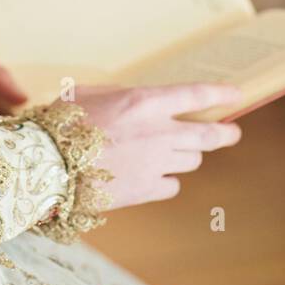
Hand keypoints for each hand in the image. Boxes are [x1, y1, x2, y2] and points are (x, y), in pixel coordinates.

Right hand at [49, 82, 243, 210]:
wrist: (48, 165)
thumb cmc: (62, 122)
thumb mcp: (90, 94)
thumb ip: (121, 96)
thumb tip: (138, 101)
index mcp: (144, 102)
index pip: (196, 96)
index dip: (220, 95)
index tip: (236, 95)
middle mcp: (158, 132)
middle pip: (208, 134)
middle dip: (226, 133)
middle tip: (232, 132)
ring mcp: (155, 163)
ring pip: (191, 160)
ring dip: (186, 154)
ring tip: (174, 152)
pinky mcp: (146, 190)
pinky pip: (171, 185)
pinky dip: (167, 179)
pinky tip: (153, 175)